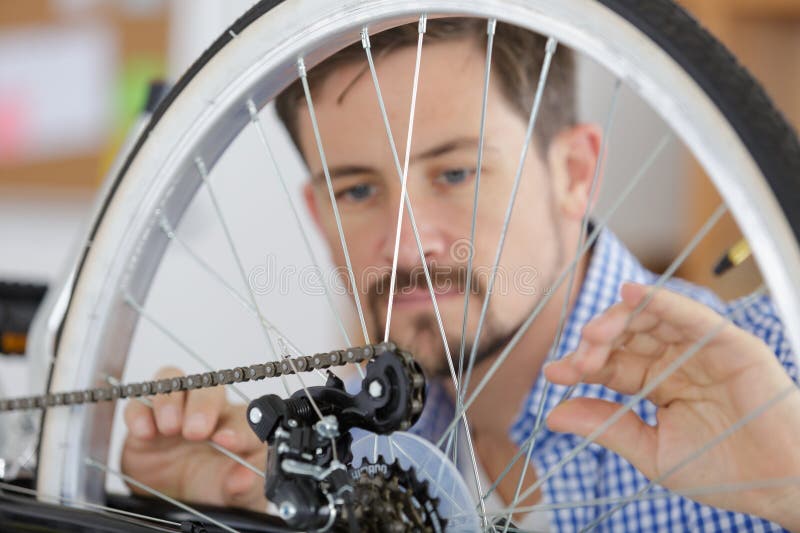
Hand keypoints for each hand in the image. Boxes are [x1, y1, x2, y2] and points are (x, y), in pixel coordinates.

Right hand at [121, 367, 266, 510]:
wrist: (181, 501)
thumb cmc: (215, 488)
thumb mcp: (234, 496)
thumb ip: (242, 487)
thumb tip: (244, 479)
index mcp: (238, 427)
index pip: (245, 419)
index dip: (238, 428)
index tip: (228, 441)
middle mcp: (209, 413)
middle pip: (209, 389)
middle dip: (203, 405)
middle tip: (195, 431)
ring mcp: (176, 413)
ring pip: (173, 382)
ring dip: (170, 401)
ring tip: (170, 428)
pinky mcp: (145, 422)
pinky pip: (138, 404)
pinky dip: (139, 413)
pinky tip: (145, 433)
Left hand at [544, 283, 799, 528]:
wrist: (777, 484)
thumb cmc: (721, 471)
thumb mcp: (652, 452)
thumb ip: (606, 428)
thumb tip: (552, 415)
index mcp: (656, 383)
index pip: (611, 366)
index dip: (582, 366)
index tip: (554, 373)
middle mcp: (674, 360)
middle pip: (626, 338)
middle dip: (597, 343)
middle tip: (576, 358)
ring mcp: (700, 348)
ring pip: (651, 321)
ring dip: (619, 322)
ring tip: (593, 334)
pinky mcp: (728, 343)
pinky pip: (690, 316)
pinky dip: (661, 302)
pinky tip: (631, 294)